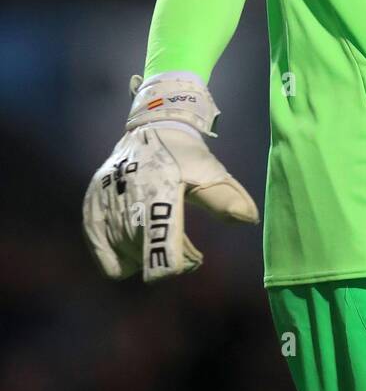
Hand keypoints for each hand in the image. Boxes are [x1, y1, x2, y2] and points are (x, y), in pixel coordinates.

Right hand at [82, 72, 259, 282]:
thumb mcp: (209, 172)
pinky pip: (100, 251)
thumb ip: (224, 199)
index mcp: (159, 192)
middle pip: (145, 255)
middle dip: (168, 257)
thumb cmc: (184, 152)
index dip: (180, 264)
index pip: (162, 249)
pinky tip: (135, 255)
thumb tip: (248, 219)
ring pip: (125, 256)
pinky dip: (117, 260)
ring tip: (162, 242)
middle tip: (187, 251)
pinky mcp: (92, 207)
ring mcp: (106, 204)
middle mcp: (128, 201)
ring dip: (146, 256)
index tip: (196, 259)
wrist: (152, 126)